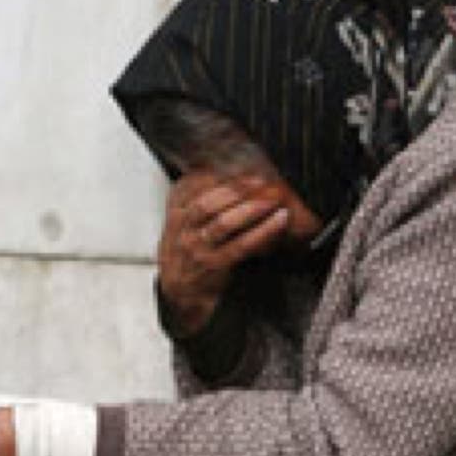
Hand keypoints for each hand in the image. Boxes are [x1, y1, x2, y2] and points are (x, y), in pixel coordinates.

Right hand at [156, 171, 294, 334]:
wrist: (180, 291)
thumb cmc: (189, 250)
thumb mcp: (184, 221)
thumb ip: (197, 194)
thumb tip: (222, 166)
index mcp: (176, 212)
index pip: (194, 185)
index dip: (220, 174)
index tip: (244, 164)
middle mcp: (183, 230)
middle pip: (208, 203)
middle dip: (238, 188)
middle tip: (263, 178)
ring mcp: (197, 249)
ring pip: (223, 223)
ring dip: (252, 207)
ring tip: (273, 196)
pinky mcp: (214, 266)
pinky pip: (242, 245)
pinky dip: (263, 231)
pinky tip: (280, 219)